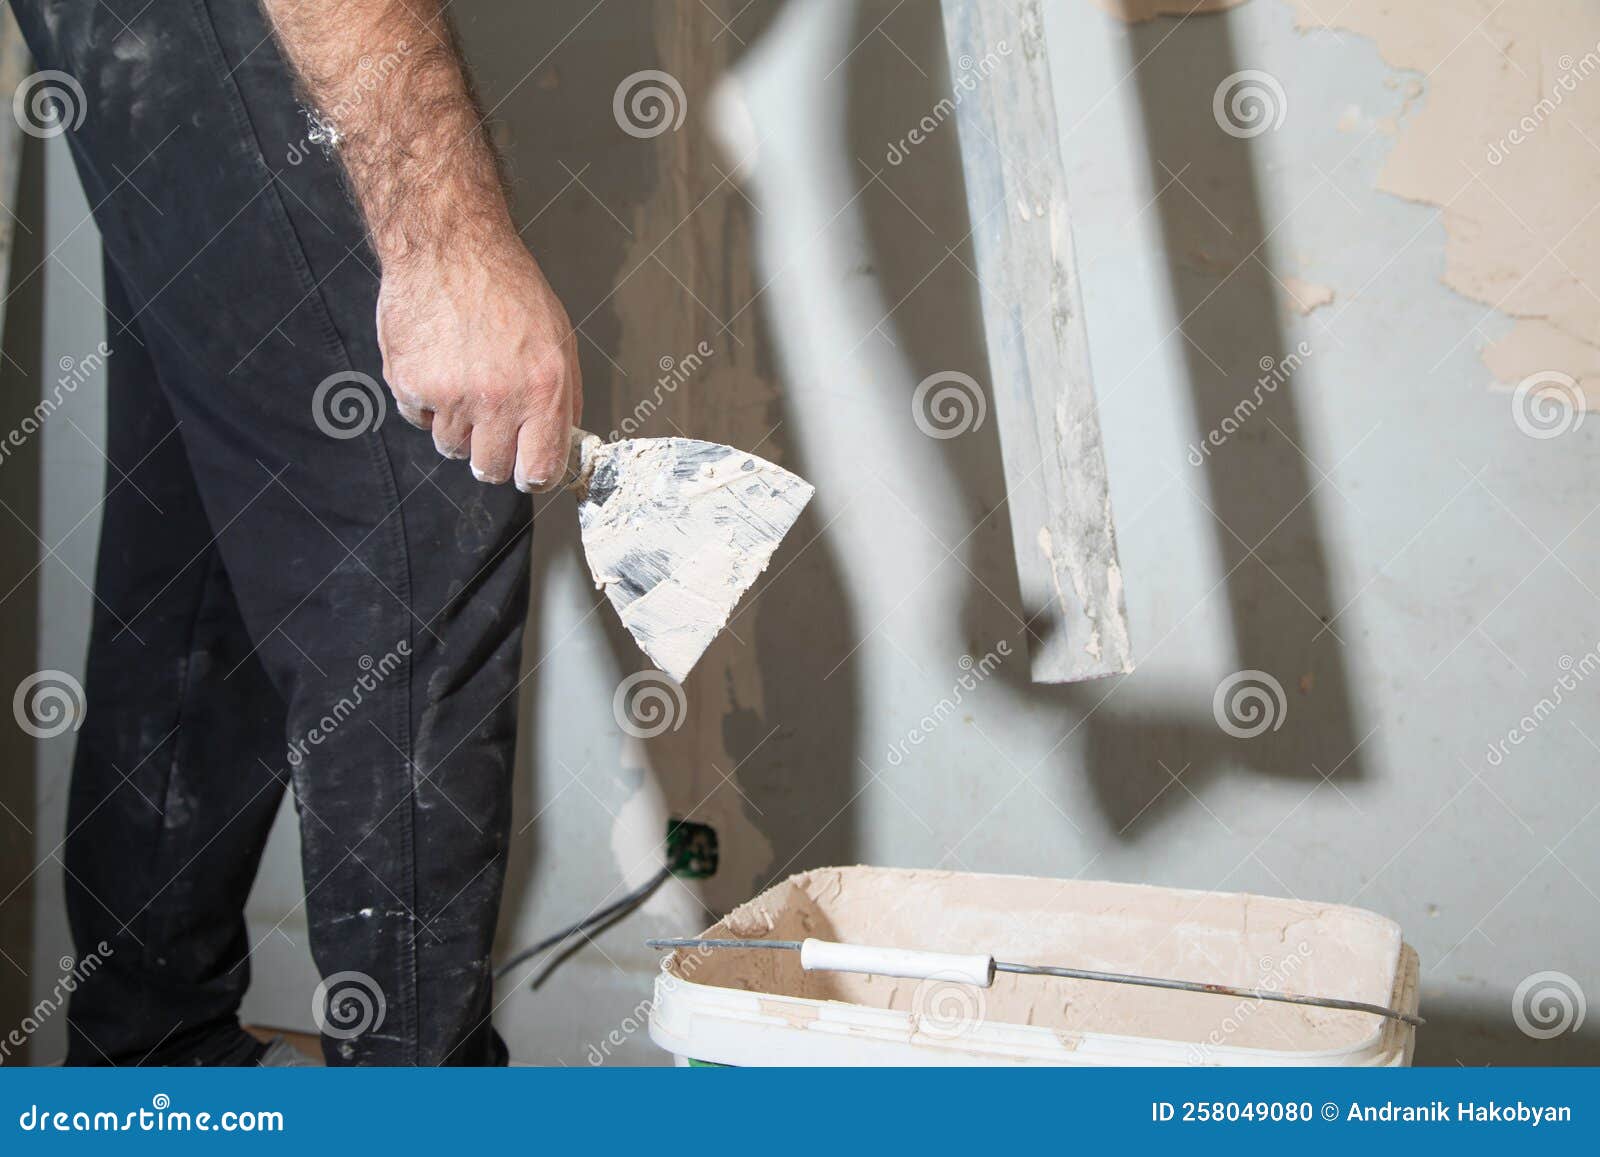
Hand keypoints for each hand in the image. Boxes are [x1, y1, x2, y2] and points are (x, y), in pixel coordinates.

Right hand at [375, 233, 582, 490]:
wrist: (449, 246)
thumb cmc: (508, 288)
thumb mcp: (558, 339)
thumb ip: (563, 397)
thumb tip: (561, 444)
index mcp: (543, 390)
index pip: (539, 470)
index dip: (533, 475)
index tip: (527, 469)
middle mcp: (497, 399)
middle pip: (491, 469)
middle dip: (493, 456)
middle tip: (492, 427)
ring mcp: (449, 395)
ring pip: (451, 447)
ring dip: (459, 427)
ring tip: (464, 380)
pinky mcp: (409, 384)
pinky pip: (419, 420)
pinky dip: (427, 403)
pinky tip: (438, 365)